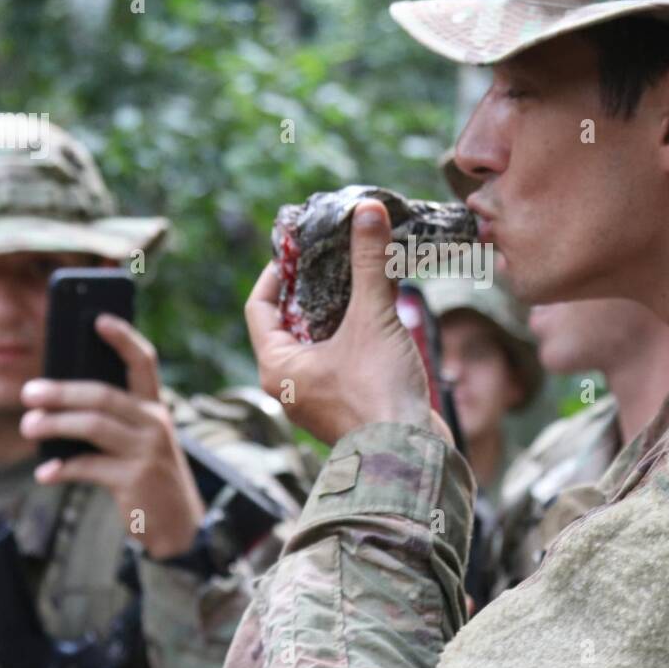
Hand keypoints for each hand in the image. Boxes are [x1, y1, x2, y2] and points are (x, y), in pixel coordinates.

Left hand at [19, 315, 204, 558]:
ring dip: (55, 424)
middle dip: (62, 391)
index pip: (143, 362)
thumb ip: (111, 420)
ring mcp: (147, 450)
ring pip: (93, 425)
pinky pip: (88, 466)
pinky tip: (44, 473)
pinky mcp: (135, 478)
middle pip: (103, 395)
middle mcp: (155, 422)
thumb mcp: (138, 442)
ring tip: (29, 426)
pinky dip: (62, 469)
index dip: (122, 339)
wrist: (179, 525)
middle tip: (30, 393)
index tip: (98, 320)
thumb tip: (54, 404)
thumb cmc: (148, 476)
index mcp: (155, 407)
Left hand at [247, 200, 449, 445]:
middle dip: (315, 287)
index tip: (301, 248)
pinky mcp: (347, 404)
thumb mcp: (372, 318)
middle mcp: (290, 384)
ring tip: (362, 276)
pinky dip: (355, 332)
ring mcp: (318, 397)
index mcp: (278, 366)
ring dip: (339, 308)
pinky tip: (381, 312)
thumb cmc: (378, 394)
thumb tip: (368, 211)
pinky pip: (342, 357)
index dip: (278, 272)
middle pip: (291, 321)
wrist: (409, 456)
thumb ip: (370, 262)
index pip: (259, 307)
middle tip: (336, 255)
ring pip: (319, 339)